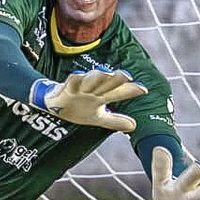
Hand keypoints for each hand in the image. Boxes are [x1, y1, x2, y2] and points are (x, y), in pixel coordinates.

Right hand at [29, 68, 146, 131]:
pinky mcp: (67, 87)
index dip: (130, 90)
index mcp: (102, 96)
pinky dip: (75, 79)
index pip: (119, 92)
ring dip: (98, 76)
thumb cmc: (79, 109)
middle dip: (117, 79)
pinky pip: (71, 81)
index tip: (144, 90)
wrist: (55, 106)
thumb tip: (134, 126)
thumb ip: (115, 121)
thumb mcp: (98, 118)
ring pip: (90, 79)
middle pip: (107, 83)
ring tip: (107, 73)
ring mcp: (81, 87)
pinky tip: (79, 75)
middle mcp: (94, 89)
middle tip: (128, 76)